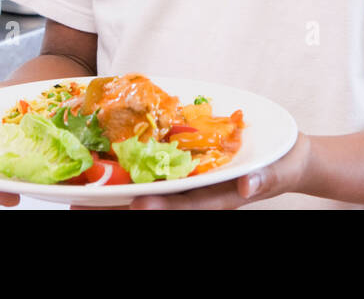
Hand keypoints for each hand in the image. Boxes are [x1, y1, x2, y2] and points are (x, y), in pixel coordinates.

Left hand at [76, 133, 312, 210]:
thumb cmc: (284, 162)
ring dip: (114, 195)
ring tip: (76, 197)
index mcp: (217, 196)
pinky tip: (102, 169)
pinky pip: (154, 172)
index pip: (183, 204)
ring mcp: (189, 182)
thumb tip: (248, 188)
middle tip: (80, 205)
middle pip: (154, 202)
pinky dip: (129, 173)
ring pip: (148, 190)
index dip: (159, 206)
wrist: (287, 157)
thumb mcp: (278, 169)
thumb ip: (263, 178)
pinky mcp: (186, 167)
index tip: (135, 203)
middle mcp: (197, 193)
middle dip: (118, 206)